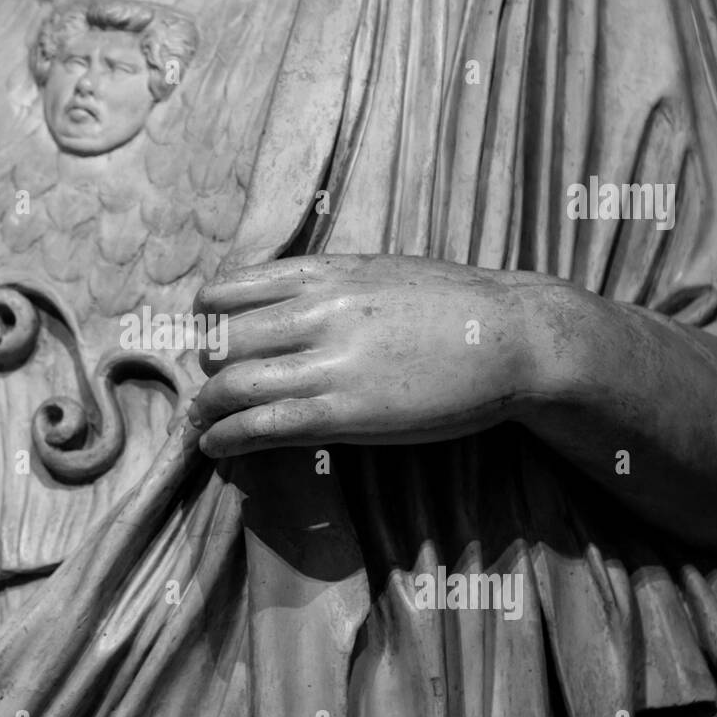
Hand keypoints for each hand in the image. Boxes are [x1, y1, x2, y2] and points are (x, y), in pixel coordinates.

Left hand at [188, 254, 554, 457]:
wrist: (514, 339)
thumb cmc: (453, 305)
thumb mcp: (379, 271)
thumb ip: (328, 284)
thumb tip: (286, 299)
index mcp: (322, 273)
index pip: (227, 291)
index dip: (208, 319)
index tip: (213, 336)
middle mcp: (317, 312)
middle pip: (221, 341)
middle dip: (208, 368)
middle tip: (214, 385)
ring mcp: (329, 364)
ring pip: (233, 386)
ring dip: (207, 409)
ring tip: (202, 423)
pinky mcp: (345, 414)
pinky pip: (263, 426)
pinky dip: (228, 438)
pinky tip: (218, 446)